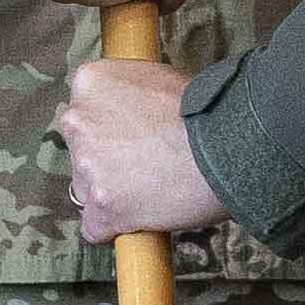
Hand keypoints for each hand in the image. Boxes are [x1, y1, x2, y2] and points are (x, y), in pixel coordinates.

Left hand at [67, 59, 221, 239]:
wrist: (226, 147)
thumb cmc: (204, 110)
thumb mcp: (159, 77)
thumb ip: (128, 94)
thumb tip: (130, 110)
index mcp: (90, 83)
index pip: (83, 110)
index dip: (111, 127)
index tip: (132, 136)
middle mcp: (79, 121)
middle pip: (81, 149)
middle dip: (106, 159)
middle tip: (145, 162)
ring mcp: (87, 167)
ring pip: (87, 188)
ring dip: (111, 192)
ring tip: (151, 189)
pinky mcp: (101, 208)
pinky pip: (95, 227)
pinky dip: (115, 227)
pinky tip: (141, 218)